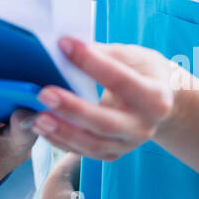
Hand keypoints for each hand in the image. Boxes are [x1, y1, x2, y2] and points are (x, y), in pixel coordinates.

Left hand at [31, 37, 177, 160]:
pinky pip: (86, 153)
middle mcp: (144, 126)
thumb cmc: (144, 72)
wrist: (161, 102)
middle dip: (73, 109)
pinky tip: (43, 129)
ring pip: (94, 145)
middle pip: (106, 122)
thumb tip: (69, 45)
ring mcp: (128, 144)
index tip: (64, 45)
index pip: (121, 80)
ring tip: (38, 118)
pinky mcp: (114, 153)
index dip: (92, 62)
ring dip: (63, 132)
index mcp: (155, 97)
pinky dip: (62, 142)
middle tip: (44, 94)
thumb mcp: (134, 56)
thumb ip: (105, 52)